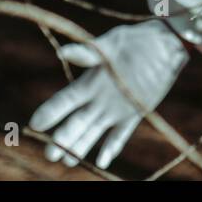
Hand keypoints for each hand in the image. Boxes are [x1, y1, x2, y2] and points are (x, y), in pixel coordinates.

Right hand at [29, 21, 187, 168]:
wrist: (166, 43)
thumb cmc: (136, 40)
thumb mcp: (112, 44)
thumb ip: (89, 53)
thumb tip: (62, 53)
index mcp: (90, 83)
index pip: (65, 101)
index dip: (51, 112)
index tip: (35, 124)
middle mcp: (99, 98)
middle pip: (76, 122)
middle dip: (62, 139)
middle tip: (49, 154)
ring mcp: (116, 108)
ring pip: (94, 131)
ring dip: (81, 146)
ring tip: (68, 162)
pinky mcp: (135, 113)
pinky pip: (121, 134)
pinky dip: (112, 147)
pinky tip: (103, 161)